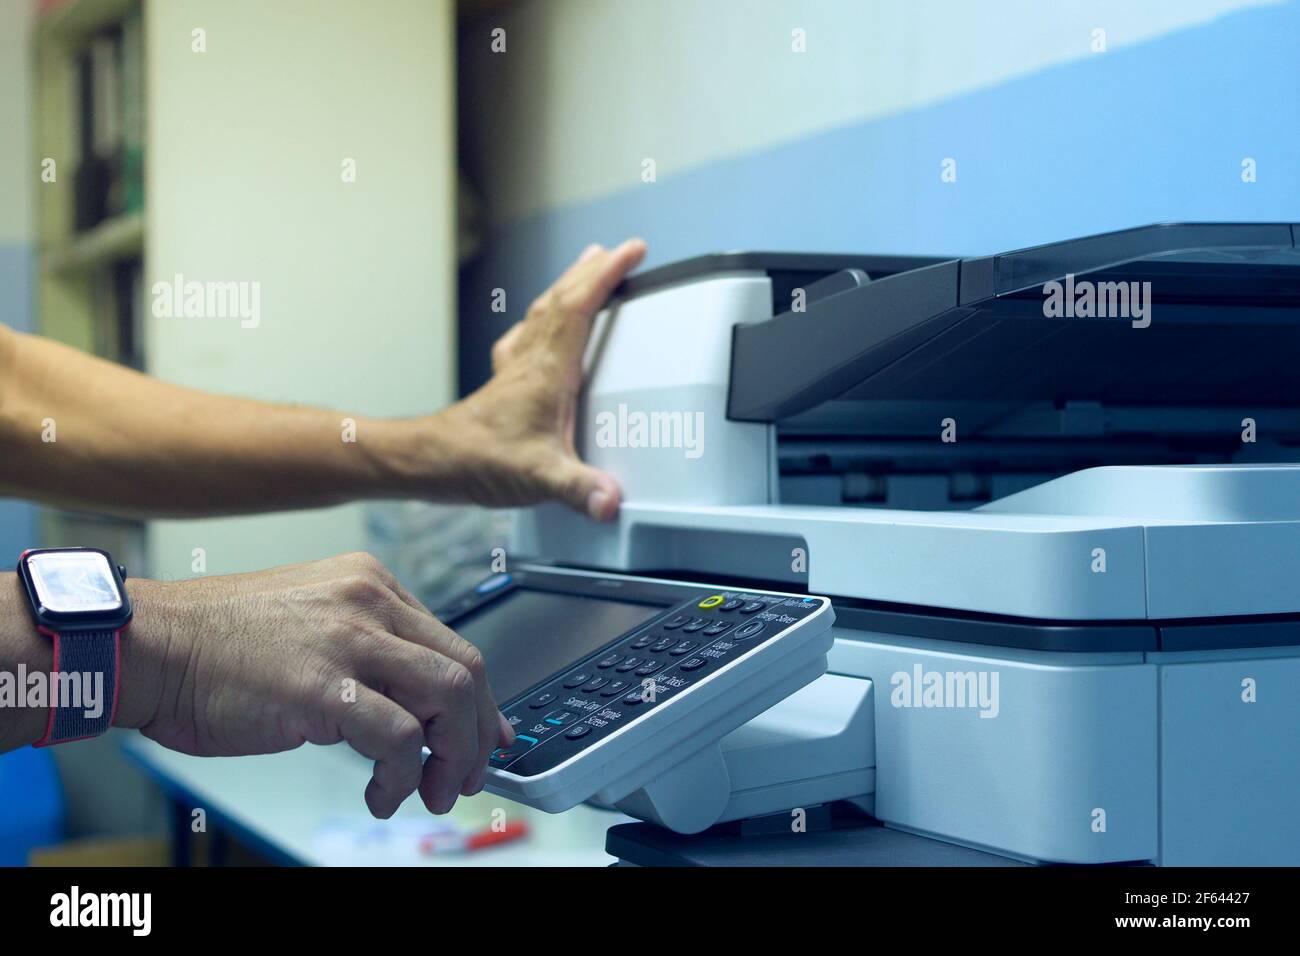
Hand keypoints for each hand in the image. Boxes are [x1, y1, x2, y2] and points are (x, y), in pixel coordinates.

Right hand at [118, 552, 510, 817]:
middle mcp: (370, 601)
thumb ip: (366, 649)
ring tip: (430, 791)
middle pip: (467, 669)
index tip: (486, 736)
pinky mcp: (325, 686)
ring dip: (452, 757)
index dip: (479, 700)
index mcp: (369, 583)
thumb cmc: (215, 646)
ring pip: (450, 698)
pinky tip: (379, 795)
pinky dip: (401, 777)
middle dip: (477, 734)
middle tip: (464, 776)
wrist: (149, 647)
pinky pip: (399, 738)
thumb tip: (415, 706)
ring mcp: (350, 640)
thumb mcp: (310, 625)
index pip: (451, 643)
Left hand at [439, 239, 646, 519]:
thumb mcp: (537, 478)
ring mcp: (514, 371)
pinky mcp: (503, 385)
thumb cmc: (476, 461)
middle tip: (619, 251)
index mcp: (546, 372)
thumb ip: (577, 489)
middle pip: (562, 299)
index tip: (631, 251)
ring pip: (543, 313)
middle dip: (593, 271)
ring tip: (584, 270)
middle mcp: (530, 362)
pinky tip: (538, 330)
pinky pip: (526, 338)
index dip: (607, 275)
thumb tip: (612, 501)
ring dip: (567, 288)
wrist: (429, 462)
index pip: (580, 307)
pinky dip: (541, 322)